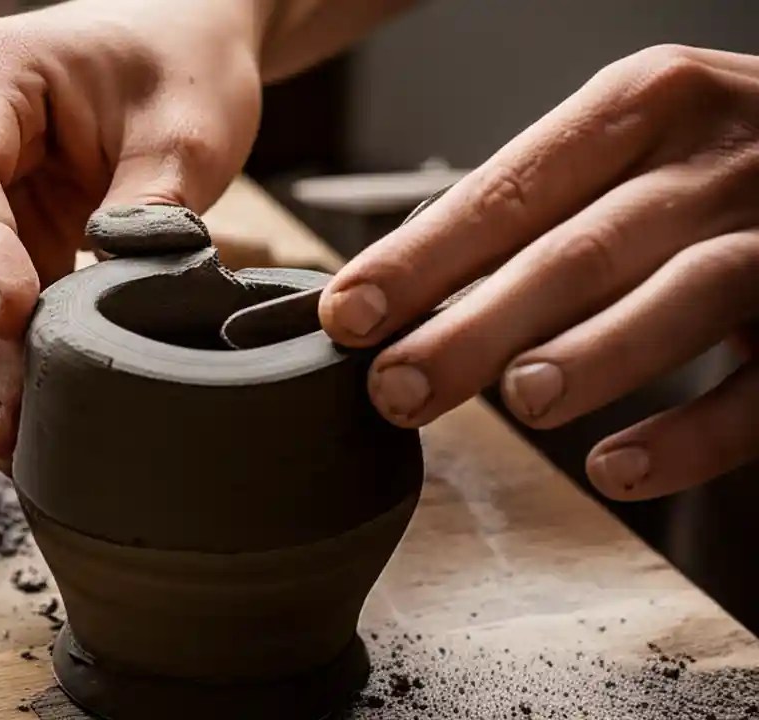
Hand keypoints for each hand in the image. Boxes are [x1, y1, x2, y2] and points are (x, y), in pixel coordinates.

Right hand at [0, 0, 263, 473]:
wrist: (185, 43)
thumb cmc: (183, 61)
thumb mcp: (186, 128)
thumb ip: (148, 207)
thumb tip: (117, 308)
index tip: (20, 321)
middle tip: (11, 418)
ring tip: (14, 441)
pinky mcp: (1, 228)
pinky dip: (6, 358)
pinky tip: (22, 418)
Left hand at [318, 45, 758, 500]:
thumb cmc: (715, 165)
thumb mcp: (632, 148)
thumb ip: (535, 207)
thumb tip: (402, 288)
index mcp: (645, 105)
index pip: (509, 189)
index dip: (422, 258)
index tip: (349, 314)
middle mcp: (716, 160)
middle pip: (580, 249)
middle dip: (476, 325)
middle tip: (397, 388)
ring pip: (682, 296)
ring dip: (593, 355)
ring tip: (522, 400)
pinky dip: (691, 437)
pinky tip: (618, 468)